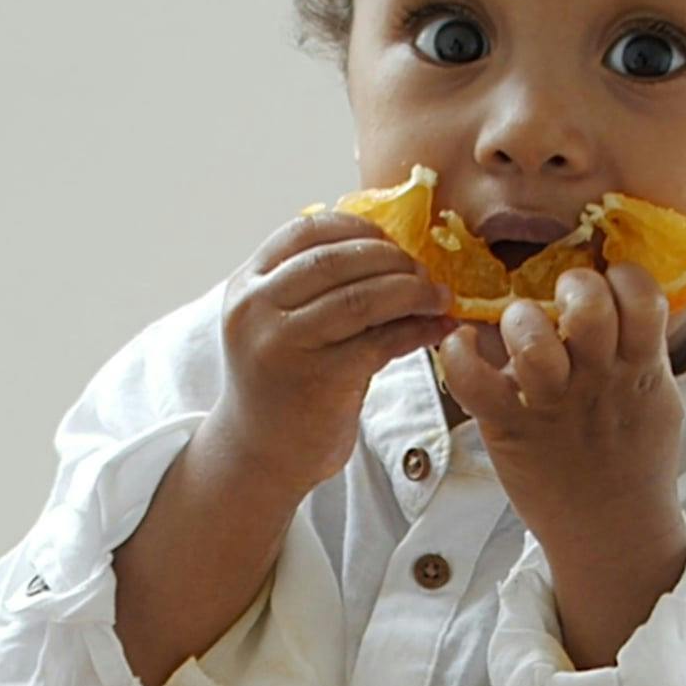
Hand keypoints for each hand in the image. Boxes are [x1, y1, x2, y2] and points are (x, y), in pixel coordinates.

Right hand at [218, 211, 449, 497]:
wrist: (261, 457)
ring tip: (438, 297)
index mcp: (247, 285)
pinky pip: (379, 341)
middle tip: (425, 272)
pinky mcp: (317, 379)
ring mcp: (282, 343)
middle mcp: (256, 309)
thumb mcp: (283, 324)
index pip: (307, 231)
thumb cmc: (283, 386)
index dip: (358, 229)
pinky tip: (436, 329)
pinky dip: (416, 330)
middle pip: (338, 259)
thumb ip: (317, 287)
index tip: (392, 243)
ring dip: (411, 290)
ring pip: (362, 296)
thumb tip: (392, 250)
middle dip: (392, 260)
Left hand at [439, 261, 685, 666]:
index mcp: (639, 368)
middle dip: (574, 287)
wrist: (612, 535)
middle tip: (564, 304)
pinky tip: (460, 344)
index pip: (642, 295)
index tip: (610, 287)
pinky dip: (456, 355)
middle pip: (588, 306)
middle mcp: (596, 380)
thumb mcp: (655, 397)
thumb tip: (619, 292)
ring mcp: (551, 405)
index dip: (624, 278)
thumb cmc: (631, 458)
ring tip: (520, 329)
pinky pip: (472, 381)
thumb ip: (639, 349)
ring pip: (531, 338)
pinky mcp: (510, 429)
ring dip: (521, 319)